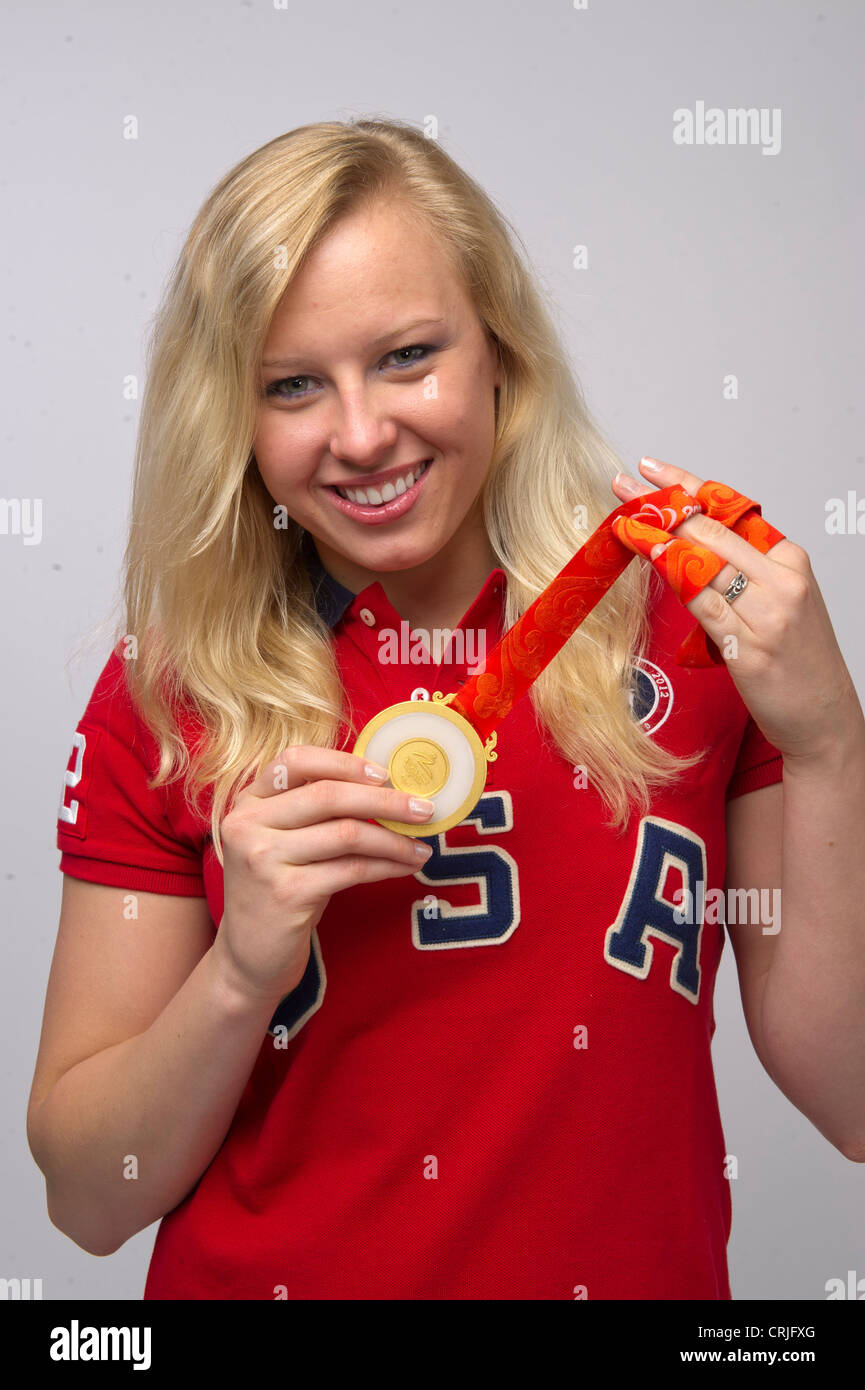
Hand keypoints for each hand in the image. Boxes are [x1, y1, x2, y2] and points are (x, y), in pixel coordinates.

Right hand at [212, 747, 435, 1003]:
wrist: (249, 958)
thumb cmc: (278, 891)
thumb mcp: (283, 842)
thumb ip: (313, 812)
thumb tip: (385, 788)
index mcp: (247, 802)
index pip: (294, 761)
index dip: (343, 762)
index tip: (385, 774)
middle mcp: (247, 825)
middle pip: (328, 795)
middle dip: (385, 800)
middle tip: (424, 809)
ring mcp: (264, 859)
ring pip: (347, 833)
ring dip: (394, 839)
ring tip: (421, 847)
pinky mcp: (287, 893)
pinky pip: (352, 869)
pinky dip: (387, 866)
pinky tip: (405, 867)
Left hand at [610, 456, 860, 762]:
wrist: (824, 718)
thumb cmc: (797, 661)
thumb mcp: (778, 602)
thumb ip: (741, 573)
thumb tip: (686, 546)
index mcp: (789, 560)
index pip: (731, 510)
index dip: (687, 485)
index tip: (652, 469)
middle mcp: (781, 580)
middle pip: (712, 530)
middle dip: (663, 504)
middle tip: (624, 486)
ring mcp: (767, 613)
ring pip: (703, 561)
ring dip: (658, 537)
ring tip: (625, 519)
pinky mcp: (750, 647)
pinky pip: (701, 602)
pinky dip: (672, 576)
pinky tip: (649, 560)